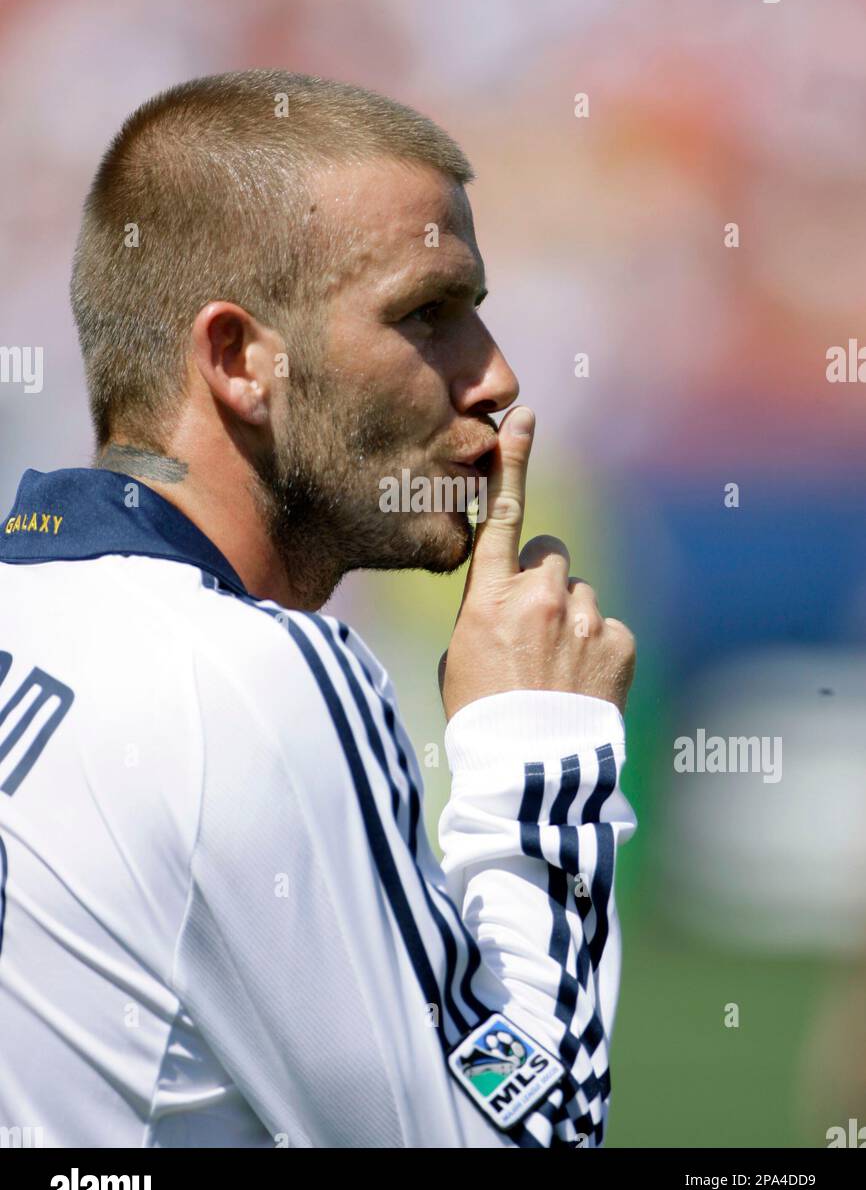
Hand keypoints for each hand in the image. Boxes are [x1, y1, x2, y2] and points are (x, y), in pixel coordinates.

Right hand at [438, 406, 635, 720]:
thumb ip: (485, 610)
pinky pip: (607, 626)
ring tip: (558, 670)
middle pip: (550, 552)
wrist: (529, 769)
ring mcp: (583, 617)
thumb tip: (507, 597)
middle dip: (544, 579)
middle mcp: (538, 596)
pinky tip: (583, 682)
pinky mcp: (618, 640)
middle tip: (536, 628)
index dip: (512, 463)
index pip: (500, 516)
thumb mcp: (460, 655)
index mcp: (489, 598)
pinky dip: (598, 648)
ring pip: (580, 591)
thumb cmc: (481, 715)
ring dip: (572, 619)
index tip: (523, 419)